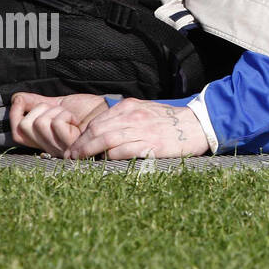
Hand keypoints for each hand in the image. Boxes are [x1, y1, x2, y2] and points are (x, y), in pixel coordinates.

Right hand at [9, 93, 108, 155]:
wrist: (108, 110)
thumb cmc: (87, 109)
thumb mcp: (57, 104)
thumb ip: (36, 103)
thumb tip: (15, 99)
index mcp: (45, 139)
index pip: (17, 133)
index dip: (14, 115)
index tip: (21, 102)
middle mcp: (50, 148)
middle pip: (25, 126)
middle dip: (40, 109)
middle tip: (60, 111)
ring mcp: (61, 149)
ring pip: (40, 124)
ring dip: (56, 112)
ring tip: (70, 116)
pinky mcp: (72, 147)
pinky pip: (55, 124)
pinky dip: (65, 115)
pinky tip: (76, 120)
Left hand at [64, 98, 208, 159]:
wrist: (198, 124)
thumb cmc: (171, 121)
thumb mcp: (145, 111)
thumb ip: (125, 118)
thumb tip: (104, 131)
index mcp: (129, 107)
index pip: (97, 121)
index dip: (81, 135)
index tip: (73, 147)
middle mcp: (133, 116)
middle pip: (97, 130)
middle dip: (80, 144)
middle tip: (70, 156)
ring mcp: (142, 130)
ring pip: (106, 140)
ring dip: (89, 151)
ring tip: (79, 161)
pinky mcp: (152, 144)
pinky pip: (125, 150)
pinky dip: (110, 156)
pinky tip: (103, 162)